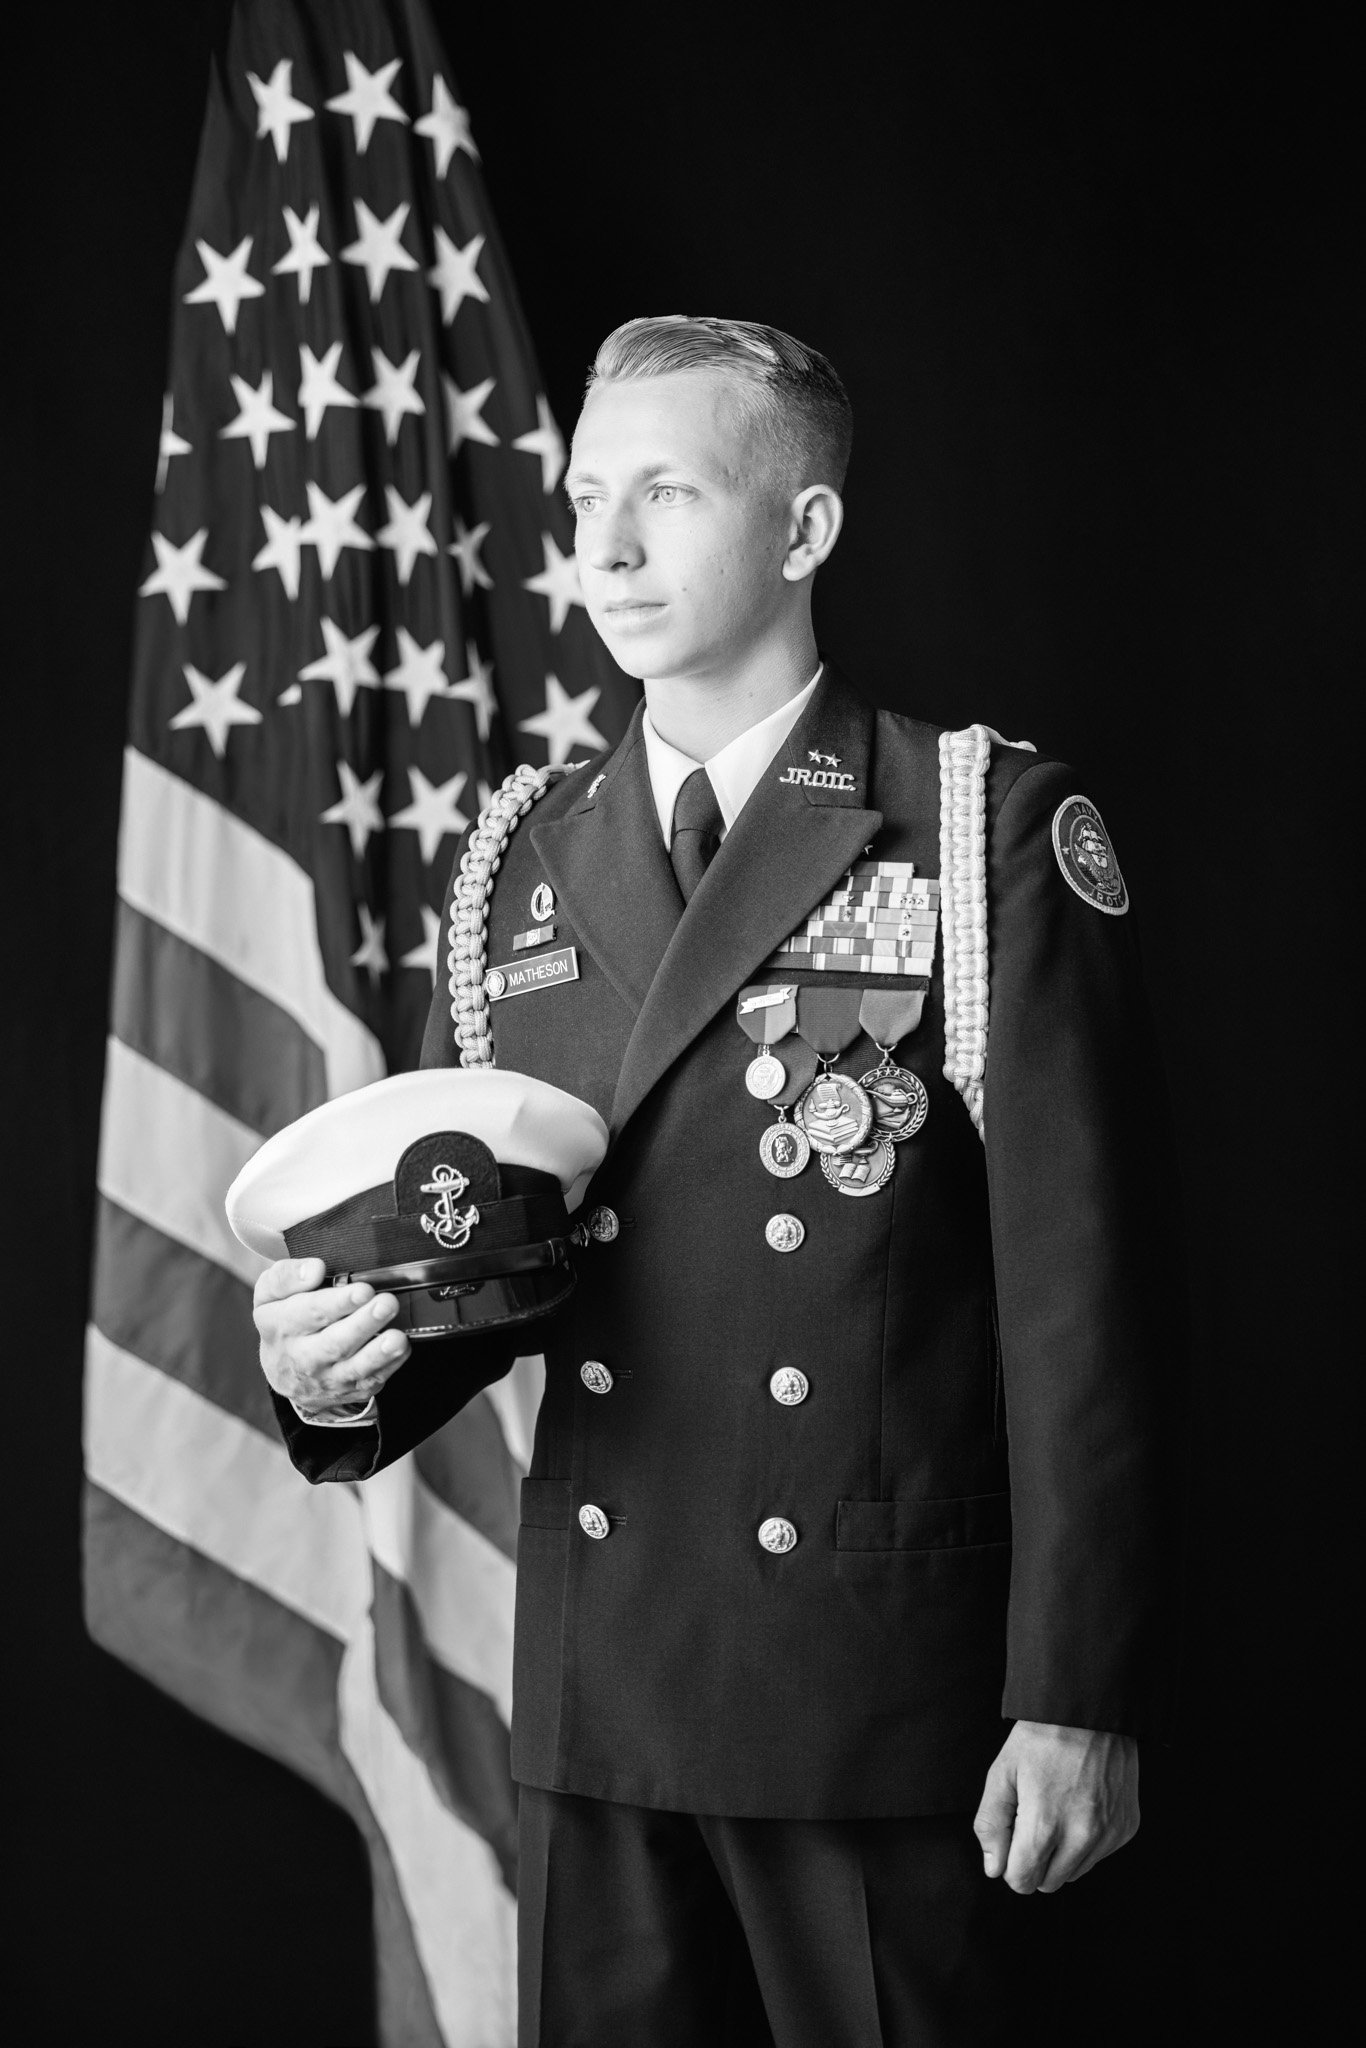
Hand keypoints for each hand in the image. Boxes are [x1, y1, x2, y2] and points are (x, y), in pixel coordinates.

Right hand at [253, 1258, 410, 1416]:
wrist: (281, 1372)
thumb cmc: (282, 1321)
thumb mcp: (269, 1293)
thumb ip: (287, 1276)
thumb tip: (314, 1269)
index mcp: (281, 1326)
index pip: (310, 1313)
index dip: (338, 1302)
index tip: (363, 1290)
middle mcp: (303, 1356)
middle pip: (335, 1343)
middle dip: (363, 1324)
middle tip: (387, 1304)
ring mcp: (326, 1377)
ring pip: (354, 1368)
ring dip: (378, 1353)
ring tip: (397, 1338)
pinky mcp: (348, 1389)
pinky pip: (370, 1381)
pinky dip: (389, 1367)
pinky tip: (401, 1349)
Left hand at [973, 1721, 1138, 1894]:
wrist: (1091, 1710)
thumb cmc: (1042, 1738)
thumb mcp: (1002, 1772)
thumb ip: (991, 1824)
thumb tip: (993, 1868)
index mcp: (1044, 1825)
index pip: (1021, 1881)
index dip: (1009, 1862)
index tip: (1012, 1836)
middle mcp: (1081, 1837)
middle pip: (1048, 1883)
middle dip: (1035, 1861)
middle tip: (1033, 1819)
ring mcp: (1109, 1834)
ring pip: (1074, 1873)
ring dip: (1061, 1854)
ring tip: (1057, 1809)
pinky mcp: (1127, 1828)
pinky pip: (1099, 1856)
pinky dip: (1087, 1842)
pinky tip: (1080, 1806)